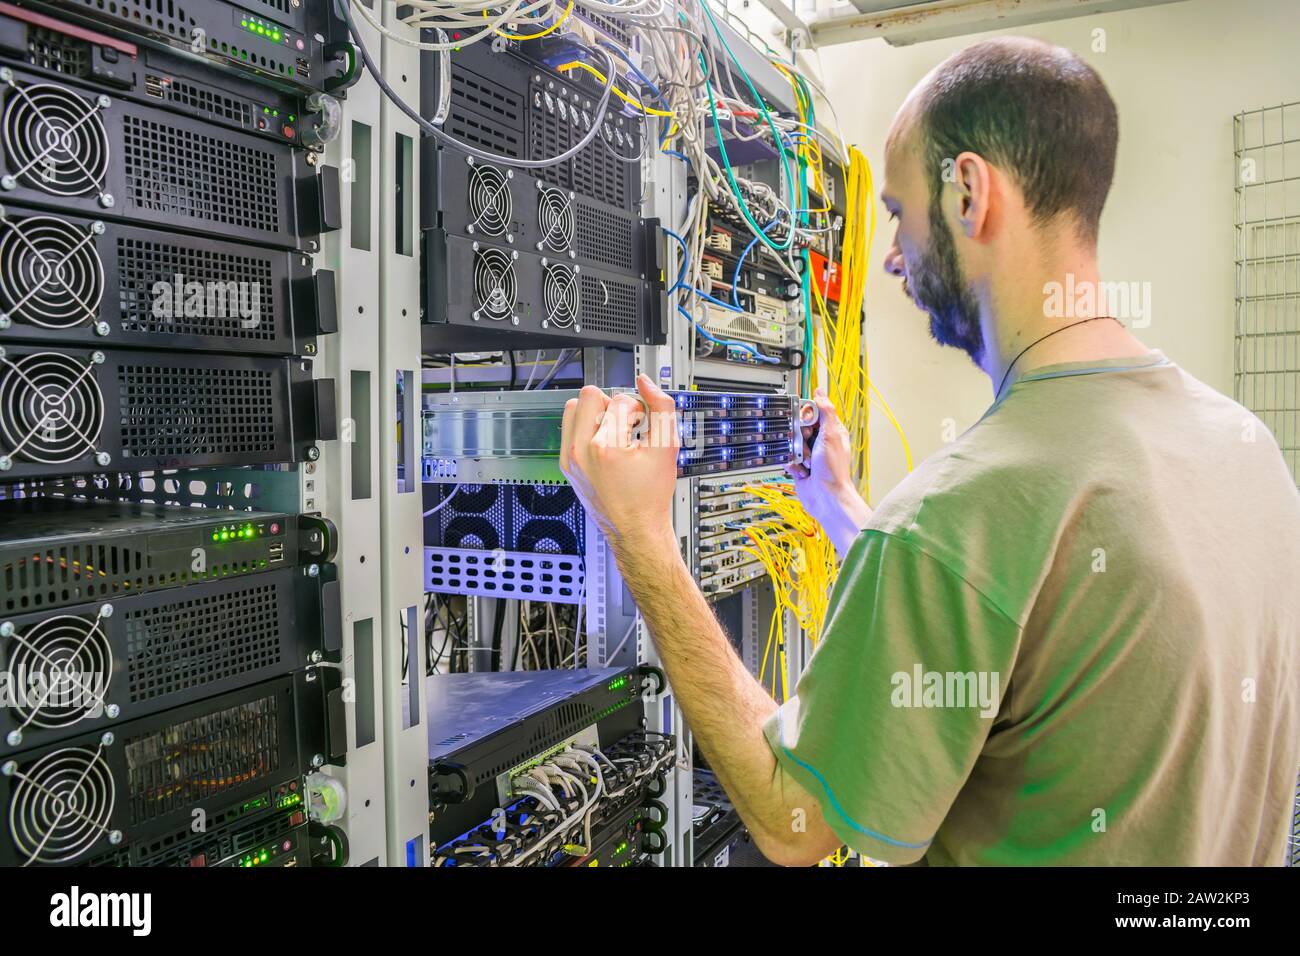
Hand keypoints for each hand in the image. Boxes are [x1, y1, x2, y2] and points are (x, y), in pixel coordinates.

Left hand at [559, 374, 679, 546]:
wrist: (636, 528)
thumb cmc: (651, 495)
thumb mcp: (667, 448)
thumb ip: (662, 407)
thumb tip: (646, 383)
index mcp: (606, 447)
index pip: (620, 400)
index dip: (639, 408)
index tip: (644, 424)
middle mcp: (581, 451)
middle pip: (590, 395)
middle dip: (612, 405)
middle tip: (627, 425)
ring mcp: (569, 458)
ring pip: (572, 407)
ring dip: (594, 412)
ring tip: (613, 432)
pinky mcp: (565, 464)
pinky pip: (568, 428)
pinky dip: (586, 428)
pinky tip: (604, 444)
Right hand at [785, 388, 870, 553]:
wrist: (825, 497)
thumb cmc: (833, 469)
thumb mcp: (831, 434)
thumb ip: (825, 412)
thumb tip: (820, 393)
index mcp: (832, 432)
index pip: (814, 413)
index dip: (807, 416)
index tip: (805, 422)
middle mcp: (821, 442)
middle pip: (800, 428)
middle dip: (800, 437)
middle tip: (807, 445)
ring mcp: (810, 455)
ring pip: (792, 443)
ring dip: (797, 453)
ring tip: (807, 462)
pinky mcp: (800, 467)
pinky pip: (788, 459)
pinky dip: (792, 465)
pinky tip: (802, 470)